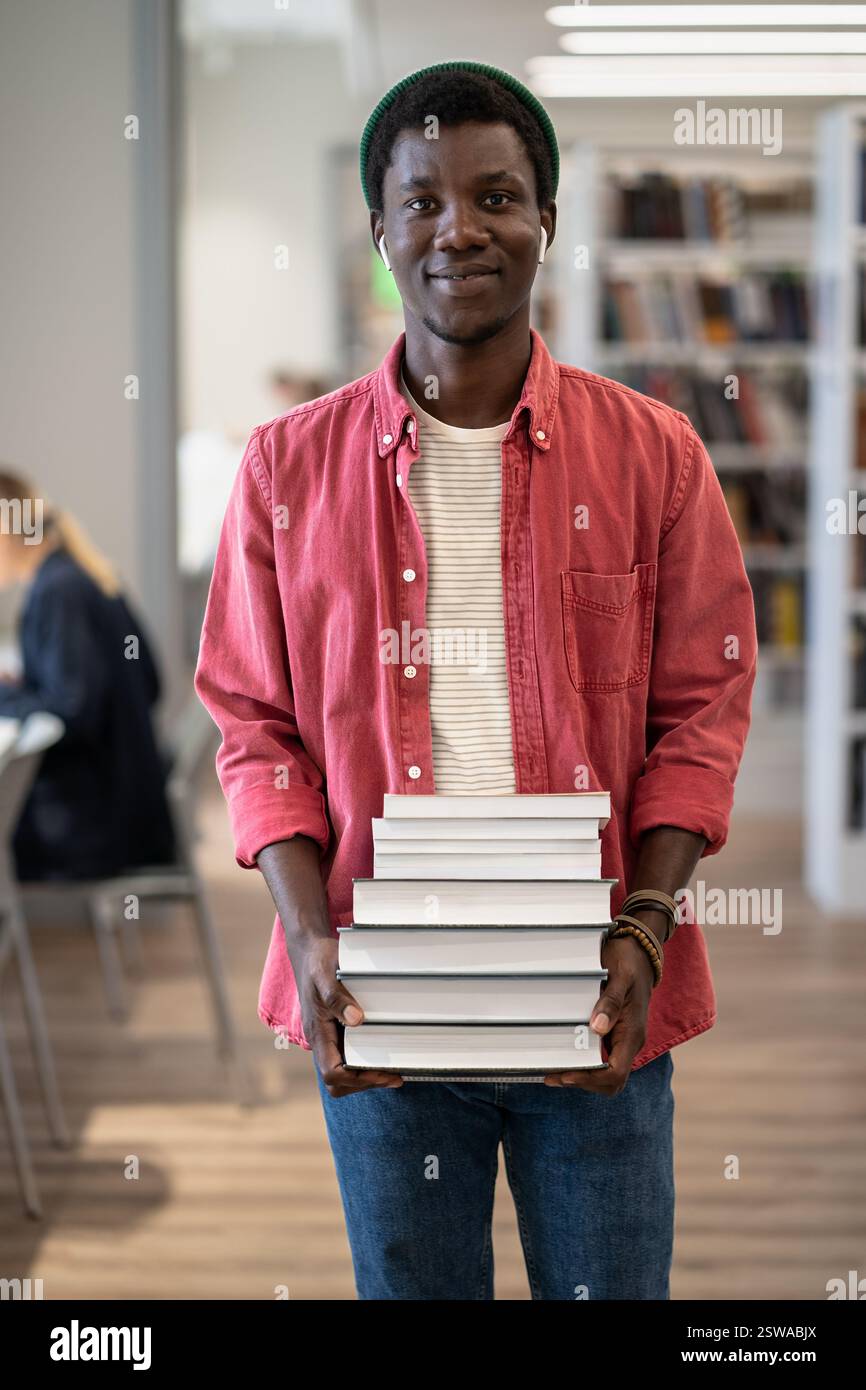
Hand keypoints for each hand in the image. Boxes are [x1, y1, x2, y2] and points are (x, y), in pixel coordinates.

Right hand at [294, 934, 403, 1098]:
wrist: (308, 950)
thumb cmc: (317, 962)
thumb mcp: (326, 975)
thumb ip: (338, 998)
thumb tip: (356, 1020)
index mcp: (317, 1031)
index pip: (332, 1072)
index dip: (358, 1079)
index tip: (383, 1072)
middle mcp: (320, 1039)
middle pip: (336, 1081)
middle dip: (364, 1083)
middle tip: (393, 1076)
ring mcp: (327, 1036)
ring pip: (341, 1073)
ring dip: (364, 1077)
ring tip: (391, 1071)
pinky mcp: (334, 1030)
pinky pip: (346, 1057)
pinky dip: (363, 1063)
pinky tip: (382, 1054)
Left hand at [543, 930, 654, 1093]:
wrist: (640, 952)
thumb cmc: (629, 962)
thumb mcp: (620, 977)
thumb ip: (610, 1002)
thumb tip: (598, 1027)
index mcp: (633, 1033)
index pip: (615, 1073)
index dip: (590, 1079)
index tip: (565, 1074)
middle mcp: (630, 1041)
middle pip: (611, 1081)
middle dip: (584, 1082)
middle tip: (553, 1076)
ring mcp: (624, 1039)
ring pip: (607, 1073)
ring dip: (583, 1076)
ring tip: (554, 1071)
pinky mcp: (616, 1034)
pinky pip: (603, 1058)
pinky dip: (586, 1064)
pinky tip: (566, 1056)